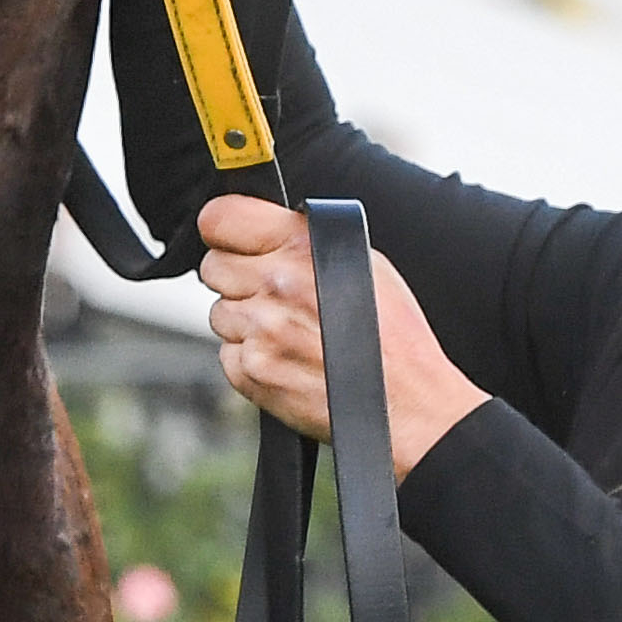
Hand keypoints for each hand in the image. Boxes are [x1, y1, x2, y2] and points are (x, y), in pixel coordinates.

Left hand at [196, 197, 489, 478]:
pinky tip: (288, 361)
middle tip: (273, 296)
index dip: (223, 230)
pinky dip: (250, 358)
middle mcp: (275, 284)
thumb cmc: (394, 335)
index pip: (219, 218)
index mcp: (300, 247)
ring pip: (219, 312)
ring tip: (290, 334)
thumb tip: (262, 230)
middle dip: (237, 278)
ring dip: (245, 322)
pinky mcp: (251, 373)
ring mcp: (259, 331)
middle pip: (213, 266)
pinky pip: (227, 354)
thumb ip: (303, 240)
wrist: (409, 403)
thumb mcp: (364, 262)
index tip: (232, 241)